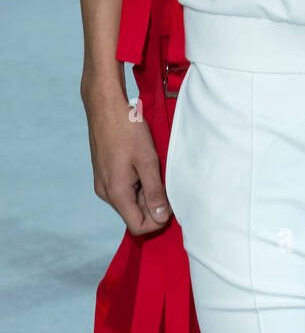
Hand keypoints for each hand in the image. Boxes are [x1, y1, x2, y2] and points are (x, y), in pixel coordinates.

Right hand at [82, 78, 172, 235]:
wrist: (105, 106)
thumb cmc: (127, 130)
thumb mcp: (147, 161)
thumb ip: (154, 192)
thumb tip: (161, 218)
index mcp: (116, 193)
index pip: (138, 226)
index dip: (158, 221)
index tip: (172, 204)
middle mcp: (105, 192)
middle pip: (133, 214)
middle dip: (153, 205)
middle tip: (167, 182)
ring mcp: (103, 183)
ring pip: (129, 201)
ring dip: (146, 192)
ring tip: (156, 170)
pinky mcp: (104, 173)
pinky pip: (123, 188)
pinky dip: (137, 183)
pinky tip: (145, 165)